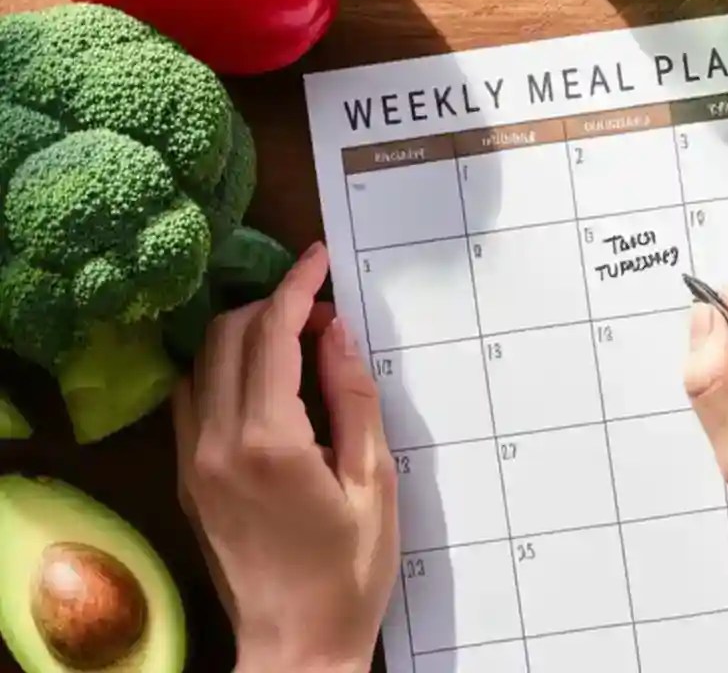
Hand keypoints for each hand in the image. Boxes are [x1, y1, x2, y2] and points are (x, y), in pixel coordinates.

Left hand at [171, 242, 399, 672]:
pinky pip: (191, 400)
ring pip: (202, 364)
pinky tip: (261, 386)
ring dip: (243, 337)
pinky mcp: (186, 480)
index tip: (319, 261)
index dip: (296, 287)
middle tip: (321, 315)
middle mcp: (217, 442)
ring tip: (294, 346)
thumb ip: (353, 399)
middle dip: (271, 307)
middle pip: (228, 337)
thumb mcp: (373, 482)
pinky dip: (222, 372)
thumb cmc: (349, 572)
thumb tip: (336, 333)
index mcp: (269, 441)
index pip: (272, 334)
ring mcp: (193, 461)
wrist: (295, 644)